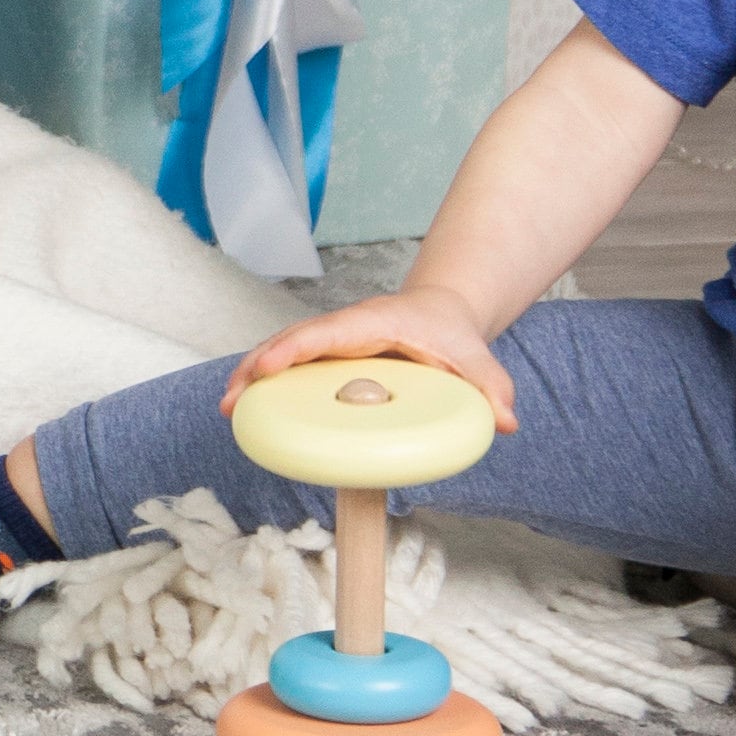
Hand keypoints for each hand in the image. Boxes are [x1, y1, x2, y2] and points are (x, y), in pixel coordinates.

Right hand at [218, 284, 517, 428]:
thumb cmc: (451, 334)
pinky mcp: (327, 355)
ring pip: (283, 350)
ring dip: (253, 375)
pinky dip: (265, 379)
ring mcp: (332, 340)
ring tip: (227, 408)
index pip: (328, 331)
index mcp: (374, 322)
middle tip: (230, 399)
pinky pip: (290, 363)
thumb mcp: (475, 358)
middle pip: (292, 339)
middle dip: (258, 365)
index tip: (270, 365)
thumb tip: (508, 423)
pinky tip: (247, 407)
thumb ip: (493, 388)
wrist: (441, 313)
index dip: (296, 346)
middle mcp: (345, 328)